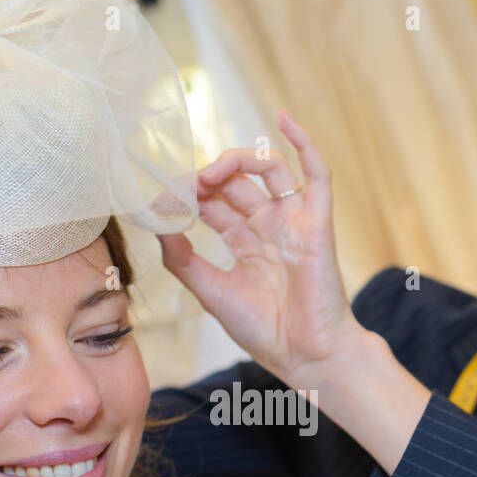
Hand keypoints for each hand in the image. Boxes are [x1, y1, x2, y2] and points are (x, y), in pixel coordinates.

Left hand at [157, 109, 361, 385]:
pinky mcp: (317, 224)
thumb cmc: (266, 331)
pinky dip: (304, 142)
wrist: (306, 358)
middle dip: (206, 178)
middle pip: (237, 183)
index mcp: (247, 244)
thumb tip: (158, 225)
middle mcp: (271, 227)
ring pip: (269, 170)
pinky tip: (283, 118)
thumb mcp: (211, 292)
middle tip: (182, 186)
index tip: (161, 199)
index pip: (215, 203)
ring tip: (210, 173)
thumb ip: (184, 260)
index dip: (188, 194)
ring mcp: (295, 222)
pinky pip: (316, 175)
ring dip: (236, 161)